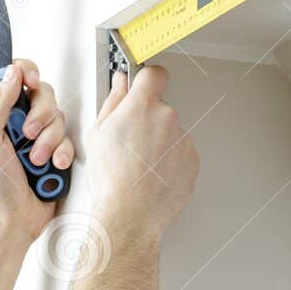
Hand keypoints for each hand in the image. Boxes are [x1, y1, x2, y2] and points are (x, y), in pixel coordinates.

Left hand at [0, 59, 74, 243]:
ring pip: (58, 118)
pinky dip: (62, 153)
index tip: (31, 81)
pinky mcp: (55, 152)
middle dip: (40, 115)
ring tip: (36, 161)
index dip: (26, 73)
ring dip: (48, 140)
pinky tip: (52, 166)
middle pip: (43, 94)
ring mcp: (39, 137)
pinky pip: (69, 140)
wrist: (11, 218)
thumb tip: (12, 72)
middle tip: (28, 135)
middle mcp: (18, 121)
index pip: (13, 77)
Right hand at [86, 65, 198, 241]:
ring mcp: (183, 140)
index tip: (141, 87)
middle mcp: (167, 118)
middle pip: (160, 107)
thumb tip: (120, 84)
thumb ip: (113, 102)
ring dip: (158, 142)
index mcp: (142, 106)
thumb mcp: (98, 135)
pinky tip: (150, 175)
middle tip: (128, 142)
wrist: (130, 215)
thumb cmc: (111, 181)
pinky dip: (168, 161)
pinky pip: (180, 153)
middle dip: (147, 118)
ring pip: (170, 132)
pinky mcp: (192, 160)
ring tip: (138, 165)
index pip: (154, 74)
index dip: (146, 80)